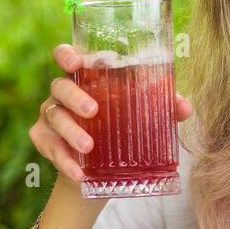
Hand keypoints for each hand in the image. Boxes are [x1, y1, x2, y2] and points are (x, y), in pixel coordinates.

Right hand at [29, 43, 192, 186]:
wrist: (97, 173)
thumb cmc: (120, 132)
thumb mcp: (141, 119)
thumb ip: (163, 109)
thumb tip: (185, 107)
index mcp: (85, 80)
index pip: (67, 57)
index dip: (67, 55)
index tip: (75, 63)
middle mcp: (63, 94)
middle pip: (60, 86)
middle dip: (75, 96)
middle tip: (93, 111)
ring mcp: (51, 116)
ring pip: (55, 117)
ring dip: (72, 132)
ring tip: (89, 147)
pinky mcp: (44, 141)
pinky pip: (51, 148)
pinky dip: (65, 161)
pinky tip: (79, 172)